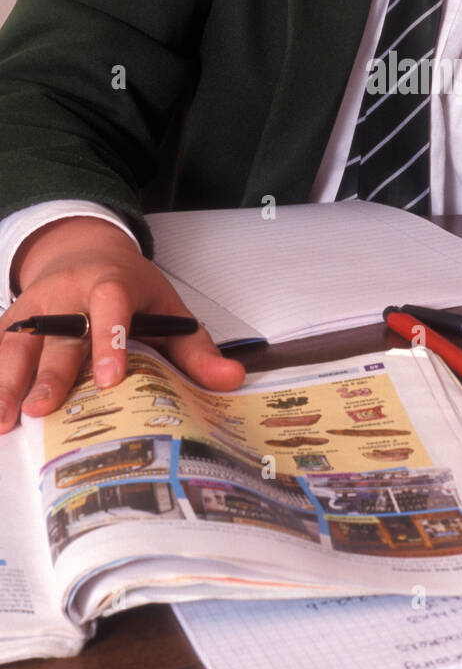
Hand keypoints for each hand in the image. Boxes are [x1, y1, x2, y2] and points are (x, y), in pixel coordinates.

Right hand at [0, 217, 244, 433]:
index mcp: (110, 283)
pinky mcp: (12, 318)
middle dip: (50, 373)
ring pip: (18, 341)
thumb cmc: (131, 287)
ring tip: (3, 419)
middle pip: (58, 334)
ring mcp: (34, 304)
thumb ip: (196, 348)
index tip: (109, 379)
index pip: (111, 307)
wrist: (82, 249)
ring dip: (7, 379)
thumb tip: (232, 379)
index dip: (110, 340)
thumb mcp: (167, 307)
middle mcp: (67, 291)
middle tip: (41, 411)